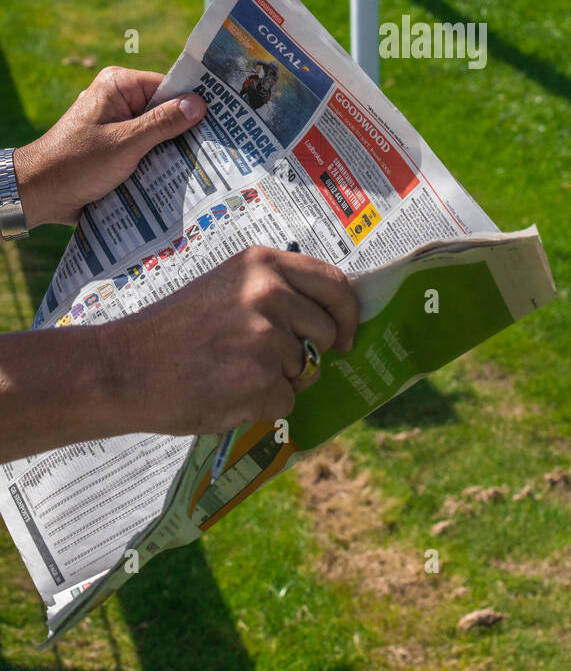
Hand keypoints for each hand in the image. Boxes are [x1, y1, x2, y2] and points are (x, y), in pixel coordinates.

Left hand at [14, 66, 205, 227]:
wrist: (39, 194)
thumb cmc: (76, 164)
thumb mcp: (125, 143)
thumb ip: (162, 123)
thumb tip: (199, 104)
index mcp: (118, 85)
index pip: (168, 86)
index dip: (192, 103)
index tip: (221, 119)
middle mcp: (118, 99)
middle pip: (164, 110)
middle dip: (184, 130)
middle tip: (216, 146)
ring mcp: (116, 123)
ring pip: (157, 132)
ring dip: (171, 149)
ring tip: (202, 162)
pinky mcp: (115, 145)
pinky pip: (145, 147)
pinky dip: (157, 160)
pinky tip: (178, 174)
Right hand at [105, 246, 359, 434]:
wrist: (124, 367)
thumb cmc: (174, 330)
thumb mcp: (227, 286)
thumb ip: (275, 291)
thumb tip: (327, 316)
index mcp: (263, 264)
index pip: (335, 284)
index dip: (347, 314)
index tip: (345, 335)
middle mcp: (270, 293)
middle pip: (327, 332)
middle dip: (306, 353)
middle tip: (264, 360)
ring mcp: (267, 337)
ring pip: (304, 371)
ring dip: (277, 380)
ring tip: (229, 371)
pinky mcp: (260, 380)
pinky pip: (285, 402)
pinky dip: (261, 407)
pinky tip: (224, 393)